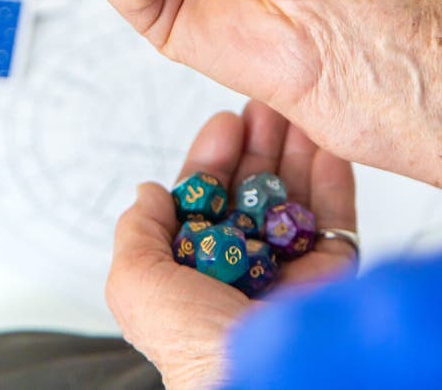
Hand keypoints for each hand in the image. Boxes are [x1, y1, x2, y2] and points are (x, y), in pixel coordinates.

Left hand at [107, 101, 356, 389]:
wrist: (267, 377)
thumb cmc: (193, 340)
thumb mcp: (136, 284)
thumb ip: (138, 233)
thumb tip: (150, 192)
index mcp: (199, 272)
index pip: (208, 203)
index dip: (213, 161)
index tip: (224, 124)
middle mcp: (245, 268)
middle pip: (252, 192)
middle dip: (257, 146)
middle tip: (263, 108)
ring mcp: (291, 269)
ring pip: (292, 196)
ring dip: (293, 150)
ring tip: (292, 112)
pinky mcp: (333, 273)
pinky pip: (333, 214)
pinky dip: (331, 174)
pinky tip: (323, 142)